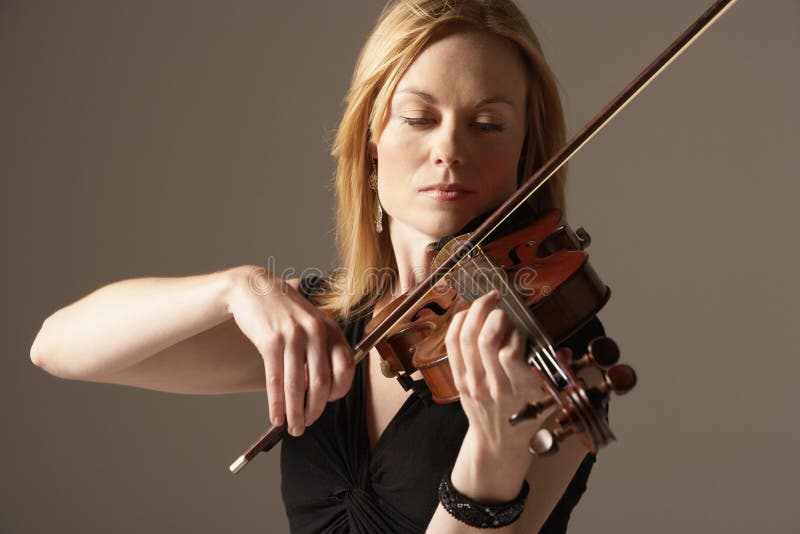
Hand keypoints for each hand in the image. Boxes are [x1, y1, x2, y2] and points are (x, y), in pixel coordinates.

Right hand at [226, 266, 353, 435]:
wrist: (253, 289)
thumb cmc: (284, 312)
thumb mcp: (311, 323)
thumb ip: (321, 349)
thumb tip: (321, 390)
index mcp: (331, 328)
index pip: (346, 367)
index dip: (339, 391)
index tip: (328, 404)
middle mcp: (316, 331)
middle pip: (322, 382)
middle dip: (316, 409)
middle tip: (307, 424)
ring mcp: (294, 335)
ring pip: (298, 385)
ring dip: (295, 412)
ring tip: (293, 428)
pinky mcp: (271, 340)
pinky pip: (276, 379)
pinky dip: (276, 403)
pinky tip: (276, 416)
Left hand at [445, 290, 565, 454]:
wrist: (498, 442)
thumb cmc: (526, 416)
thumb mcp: (549, 398)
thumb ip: (557, 373)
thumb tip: (563, 351)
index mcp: (521, 391)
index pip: (510, 355)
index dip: (515, 334)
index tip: (522, 329)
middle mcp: (494, 387)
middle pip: (485, 341)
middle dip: (494, 315)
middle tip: (503, 308)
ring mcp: (472, 383)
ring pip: (466, 338)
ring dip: (476, 312)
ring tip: (488, 302)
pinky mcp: (458, 380)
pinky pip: (452, 344)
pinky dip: (459, 323)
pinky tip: (469, 313)